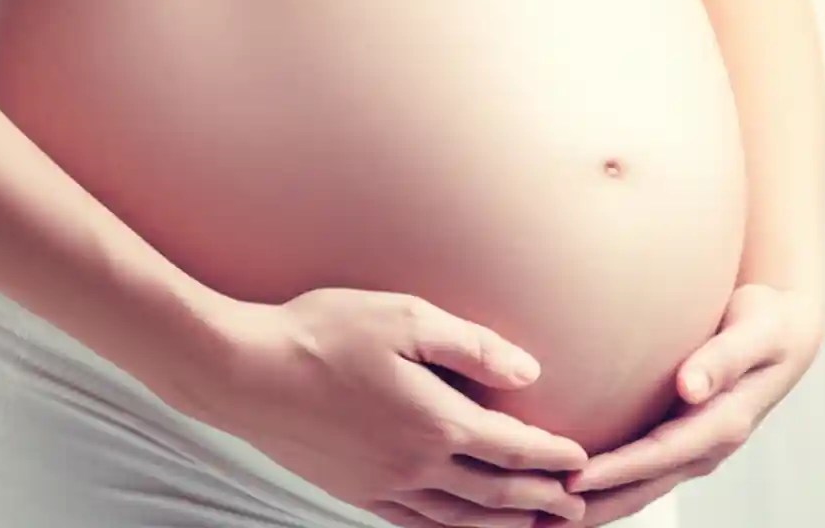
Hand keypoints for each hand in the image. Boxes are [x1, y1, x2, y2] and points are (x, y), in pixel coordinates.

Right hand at [191, 288, 588, 526]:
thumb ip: (473, 347)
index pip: (513, 449)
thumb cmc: (323, 333)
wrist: (243, 372)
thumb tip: (529, 374)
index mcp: (436, 422)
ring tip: (531, 523)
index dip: (553, 456)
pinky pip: (413, 522)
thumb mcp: (406, 317)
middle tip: (575, 504)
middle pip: (495, 493)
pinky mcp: (351, 490)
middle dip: (540, 499)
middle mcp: (415, 464)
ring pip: (457, 518)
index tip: (582, 459)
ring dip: (502, 522)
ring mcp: (381, 484)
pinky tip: (455, 524)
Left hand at [543, 282, 823, 527]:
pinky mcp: (678, 442)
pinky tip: (565, 490)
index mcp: (724, 423)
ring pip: (637, 488)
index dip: (617, 470)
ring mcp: (692, 450)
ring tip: (540, 517)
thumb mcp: (757, 333)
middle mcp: (706, 447)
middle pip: (643, 486)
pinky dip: (603, 487)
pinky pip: (638, 473)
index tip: (574, 479)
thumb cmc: (768, 323)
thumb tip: (690, 387)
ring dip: (593, 506)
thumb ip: (724, 357)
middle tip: (540, 517)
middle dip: (594, 505)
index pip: (661, 455)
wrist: (781, 331)